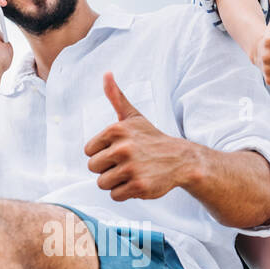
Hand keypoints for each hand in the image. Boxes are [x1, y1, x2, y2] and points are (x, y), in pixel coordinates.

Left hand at [84, 73, 188, 200]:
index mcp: (116, 130)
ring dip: (115, 182)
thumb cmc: (151, 138)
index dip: (102, 154)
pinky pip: (115, 195)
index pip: (89, 152)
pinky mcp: (138, 186)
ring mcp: (131, 168)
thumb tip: (106, 73)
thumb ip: (116, 97)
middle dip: (107, 169)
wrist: (180, 160)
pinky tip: (139, 182)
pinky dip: (125, 193)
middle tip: (126, 164)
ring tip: (132, 173)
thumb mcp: (133, 117)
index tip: (119, 151)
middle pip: (93, 168)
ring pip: (103, 184)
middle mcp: (122, 148)